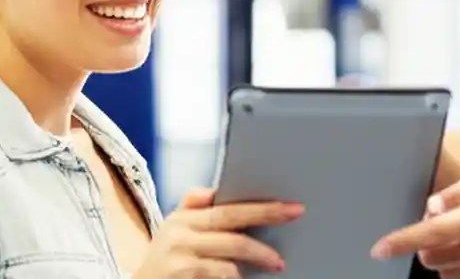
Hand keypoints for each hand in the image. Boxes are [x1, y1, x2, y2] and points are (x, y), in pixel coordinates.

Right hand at [134, 188, 302, 277]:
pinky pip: (221, 277)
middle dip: (268, 229)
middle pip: (233, 232)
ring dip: (257, 262)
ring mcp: (180, 260)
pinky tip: (247, 278)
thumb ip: (194, 206)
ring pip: (230, 263)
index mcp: (183, 217)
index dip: (262, 208)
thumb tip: (217, 189)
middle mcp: (179, 235)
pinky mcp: (181, 277)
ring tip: (276, 264)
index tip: (291, 207)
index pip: (229, 209)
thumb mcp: (174, 227)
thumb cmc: (165, 259)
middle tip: (295, 229)